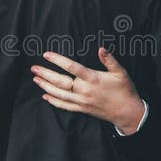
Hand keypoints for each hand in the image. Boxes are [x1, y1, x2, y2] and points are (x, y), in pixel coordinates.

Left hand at [31, 47, 145, 134]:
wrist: (127, 112)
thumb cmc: (124, 90)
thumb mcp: (120, 72)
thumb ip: (110, 60)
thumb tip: (101, 48)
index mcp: (93, 79)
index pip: (71, 67)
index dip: (58, 60)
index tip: (47, 54)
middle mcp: (84, 90)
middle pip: (60, 81)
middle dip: (45, 74)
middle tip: (34, 68)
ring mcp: (82, 101)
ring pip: (59, 94)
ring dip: (46, 86)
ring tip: (35, 79)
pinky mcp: (82, 109)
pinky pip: (64, 105)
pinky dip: (53, 101)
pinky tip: (45, 96)